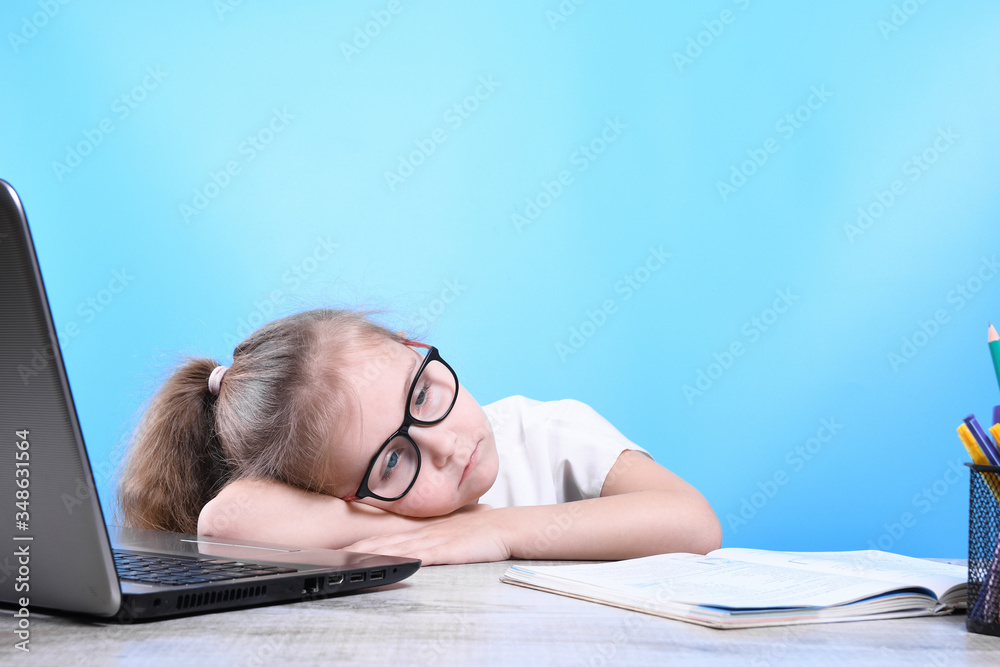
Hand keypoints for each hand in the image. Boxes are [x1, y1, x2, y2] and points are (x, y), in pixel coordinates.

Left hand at [343, 504, 509, 564]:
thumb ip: (433, 536)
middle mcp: (423, 532)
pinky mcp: (445, 550)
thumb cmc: (481, 530)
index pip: (386, 535)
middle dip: (357, 548)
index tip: (341, 546)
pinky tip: (387, 562)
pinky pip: (418, 556)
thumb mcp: (451, 531)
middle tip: (332, 554)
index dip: (363, 539)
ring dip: (370, 553)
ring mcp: (432, 540)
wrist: (504, 526)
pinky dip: (400, 559)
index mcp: (422, 529)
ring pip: (394, 547)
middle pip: (383, 541)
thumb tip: (418, 545)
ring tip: (348, 559)